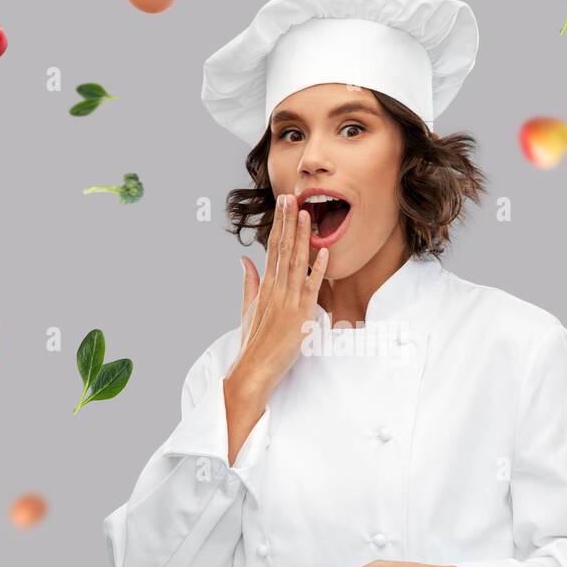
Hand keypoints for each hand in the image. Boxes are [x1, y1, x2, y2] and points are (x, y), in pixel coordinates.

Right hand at [228, 193, 328, 398]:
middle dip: (287, 222)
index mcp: (265, 286)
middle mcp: (275, 289)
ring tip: (305, 214)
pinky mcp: (300, 315)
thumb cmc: (252, 342)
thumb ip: (248, 282)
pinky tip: (323, 251)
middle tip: (291, 197)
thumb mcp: (247, 309)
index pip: (272, 248)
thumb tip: (243, 259)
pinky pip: (310, 287)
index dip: (279, 225)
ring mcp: (287, 301)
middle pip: (282, 249)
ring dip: (301, 237)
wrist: (253, 369)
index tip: (282, 205)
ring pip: (295, 262)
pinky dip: (318, 269)